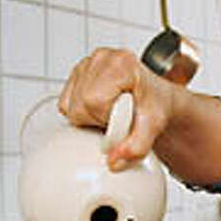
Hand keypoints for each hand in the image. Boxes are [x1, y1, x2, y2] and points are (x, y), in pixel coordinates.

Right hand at [58, 48, 176, 169]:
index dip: (103, 118)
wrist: (156, 97)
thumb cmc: (155, 105)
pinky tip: (98, 108)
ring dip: (87, 117)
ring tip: (109, 112)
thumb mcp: (153, 127)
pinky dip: (79, 112)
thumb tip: (114, 163)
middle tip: (115, 118)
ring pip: (68, 105)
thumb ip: (137, 146)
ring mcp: (88, 62)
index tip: (120, 119)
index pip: (92, 101)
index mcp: (121, 64)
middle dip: (94, 119)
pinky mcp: (78, 71)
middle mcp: (102, 58)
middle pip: (77, 104)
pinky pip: (64, 103)